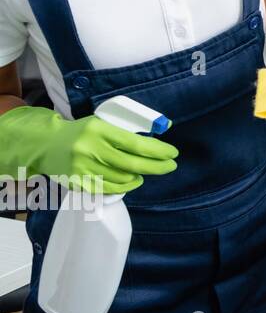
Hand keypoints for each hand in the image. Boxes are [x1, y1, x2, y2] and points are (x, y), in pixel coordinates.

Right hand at [0, 105, 177, 194]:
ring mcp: (82, 168)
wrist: (46, 144)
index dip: (158, 151)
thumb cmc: (82, 132)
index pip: (136, 143)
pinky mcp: (77, 182)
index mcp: (99, 129)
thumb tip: (162, 131)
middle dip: (157, 166)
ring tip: (146, 170)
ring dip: (140, 175)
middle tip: (170, 166)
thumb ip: (128, 130)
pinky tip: (133, 180)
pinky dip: (126, 185)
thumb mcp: (103, 123)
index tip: (172, 153)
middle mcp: (90, 149)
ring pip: (123, 178)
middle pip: (132, 164)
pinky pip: (109, 188)